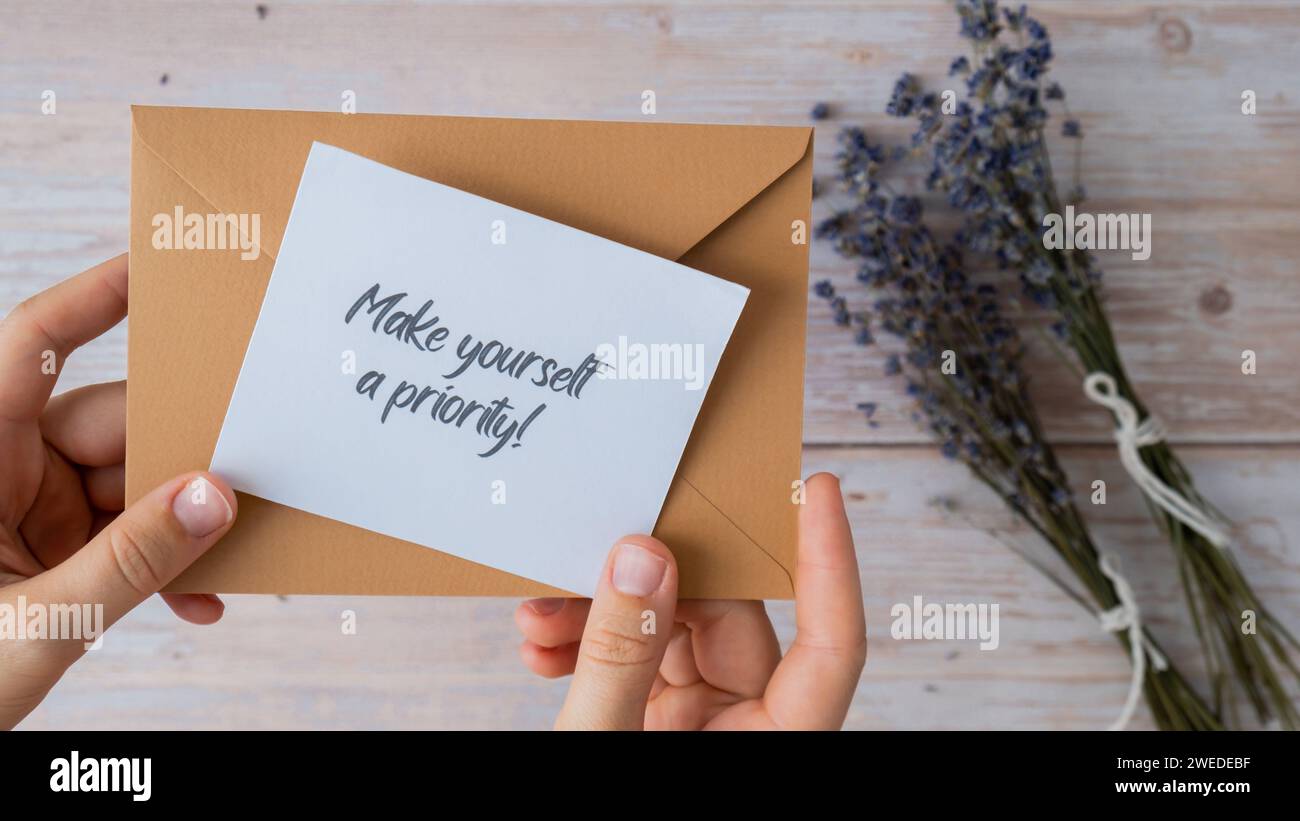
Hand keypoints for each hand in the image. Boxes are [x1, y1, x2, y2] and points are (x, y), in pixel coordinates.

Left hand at [0, 254, 238, 728]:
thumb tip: (215, 498)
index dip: (92, 299)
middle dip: (183, 457)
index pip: (30, 350)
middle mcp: (8, 472)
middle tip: (252, 474)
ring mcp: (36, 512)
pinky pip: (132, 536)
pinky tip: (200, 600)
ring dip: (185, 525)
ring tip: (233, 559)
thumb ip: (130, 562)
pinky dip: (167, 567)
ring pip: (136, 485)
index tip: (159, 267)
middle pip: (112, 427)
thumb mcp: (38, 622)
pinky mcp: (61, 551)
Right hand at [515, 472, 865, 729]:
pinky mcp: (664, 727)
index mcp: (775, 747)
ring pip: (674, 635)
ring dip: (603, 616)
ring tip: (534, 622)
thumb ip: (620, 657)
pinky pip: (640, 663)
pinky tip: (543, 650)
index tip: (818, 490)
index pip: (831, 645)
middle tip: (571, 565)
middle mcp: (752, 732)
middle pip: (726, 622)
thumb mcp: (603, 749)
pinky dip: (594, 648)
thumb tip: (645, 557)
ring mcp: (708, 731)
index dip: (831, 563)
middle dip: (645, 584)